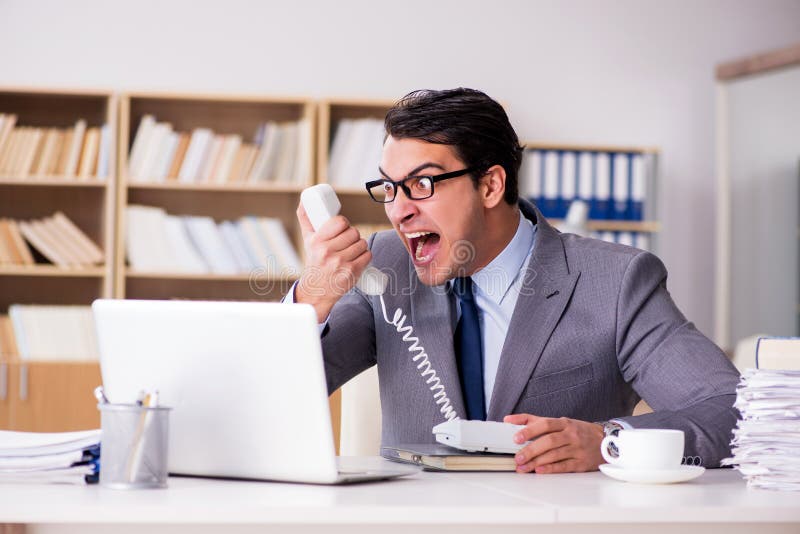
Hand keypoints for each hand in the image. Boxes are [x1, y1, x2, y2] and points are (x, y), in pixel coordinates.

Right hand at [294, 203, 371, 321]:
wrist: (317, 290)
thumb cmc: (314, 261)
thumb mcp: (307, 240)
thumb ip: (305, 218)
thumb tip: (304, 199)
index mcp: (317, 241)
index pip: (340, 222)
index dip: (344, 223)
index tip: (342, 228)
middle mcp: (328, 252)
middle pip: (354, 232)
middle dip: (353, 235)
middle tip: (348, 240)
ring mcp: (341, 263)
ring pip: (362, 243)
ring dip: (360, 245)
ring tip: (352, 249)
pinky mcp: (352, 272)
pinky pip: (367, 255)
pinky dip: (365, 255)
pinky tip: (358, 258)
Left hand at [503, 414, 604, 473]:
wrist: (607, 442)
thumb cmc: (578, 432)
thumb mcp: (559, 422)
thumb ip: (533, 420)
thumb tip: (508, 419)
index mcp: (564, 423)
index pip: (545, 424)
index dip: (530, 430)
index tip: (516, 437)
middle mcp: (571, 435)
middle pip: (549, 441)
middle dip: (531, 450)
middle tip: (517, 457)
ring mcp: (577, 449)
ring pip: (555, 455)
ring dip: (537, 462)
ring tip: (523, 467)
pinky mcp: (581, 463)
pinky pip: (564, 466)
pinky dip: (551, 468)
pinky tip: (539, 471)